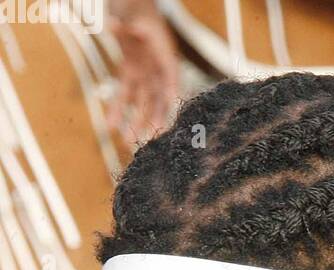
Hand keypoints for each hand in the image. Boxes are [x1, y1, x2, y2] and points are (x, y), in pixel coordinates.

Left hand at [106, 1, 179, 144]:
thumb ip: (124, 22)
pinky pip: (126, 94)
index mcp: (164, 54)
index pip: (172, 78)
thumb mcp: (131, 13)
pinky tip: (111, 126)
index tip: (171, 114)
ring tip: (129, 142)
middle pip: (159, 97)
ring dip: (137, 121)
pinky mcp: (131, 73)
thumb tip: (115, 25)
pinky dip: (119, 109)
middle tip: (151, 139)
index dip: (172, 95)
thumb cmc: (134, 6)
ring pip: (144, 102)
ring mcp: (145, 72)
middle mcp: (158, 68)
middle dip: (155, 119)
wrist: (132, 4)